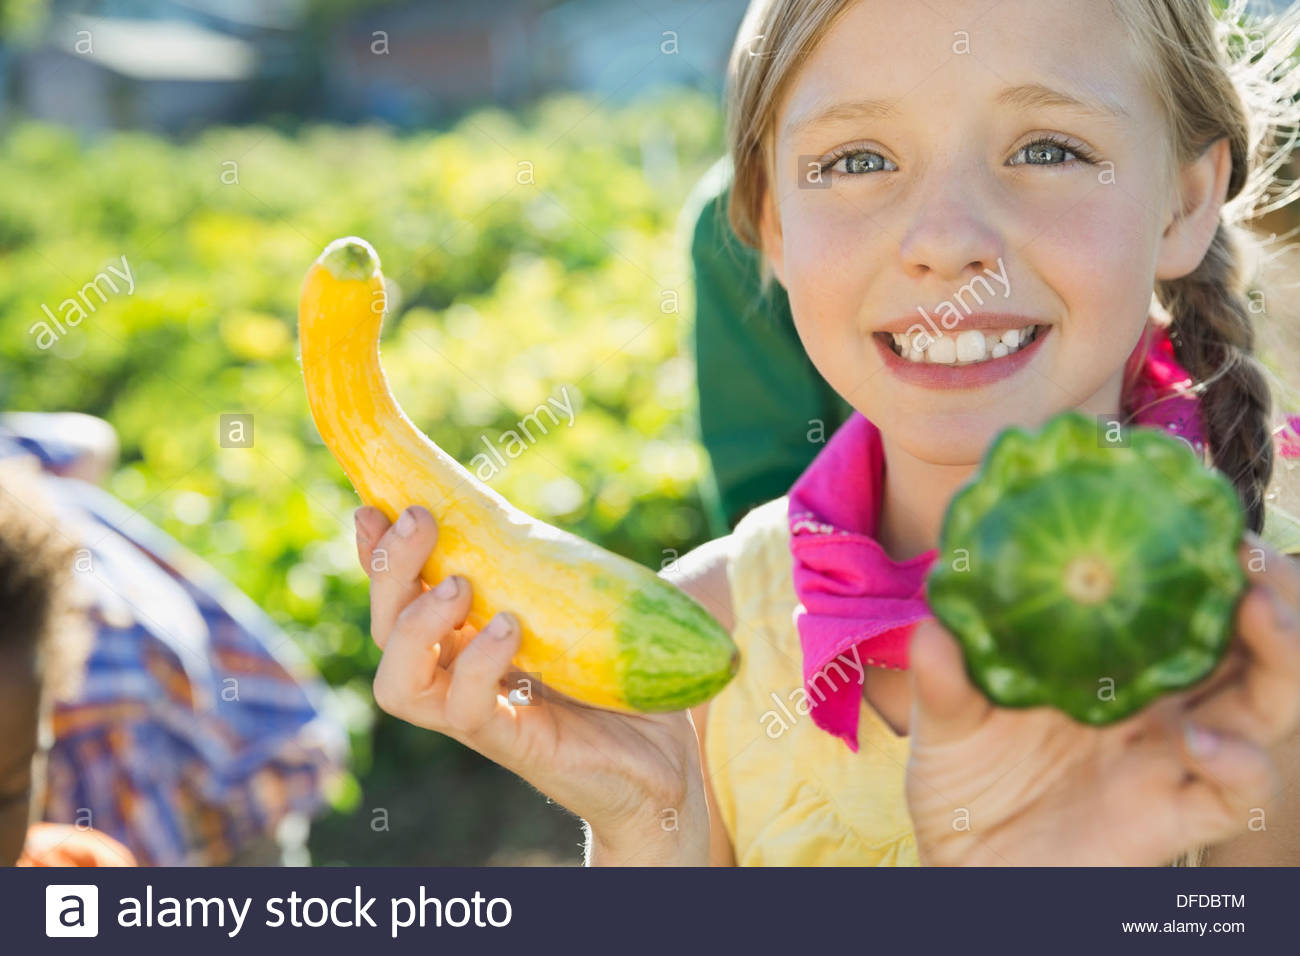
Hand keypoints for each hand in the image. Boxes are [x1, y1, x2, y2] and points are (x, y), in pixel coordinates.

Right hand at [354, 504, 709, 864]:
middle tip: (419, 520)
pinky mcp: (513, 743)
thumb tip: (548, 508)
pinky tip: (509, 628)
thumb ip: (558, 564)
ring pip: (400, 683)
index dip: (377, 556)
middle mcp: (457, 677)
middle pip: (387, 631)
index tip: (374, 508)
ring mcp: (478, 714)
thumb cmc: (624, 674)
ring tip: (457, 586)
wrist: (668, 754)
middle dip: (390, 571)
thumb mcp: (583, 603)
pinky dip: (478, 664)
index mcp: (464, 638)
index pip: (400, 596)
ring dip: (417, 626)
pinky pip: (467, 710)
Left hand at [905, 532, 1299, 865]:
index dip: (1203, 558)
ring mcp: (1177, 760)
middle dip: (1271, 591)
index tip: (1198, 507)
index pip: (1180, 601)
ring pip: (1268, 706)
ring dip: (1281, 657)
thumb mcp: (944, 719)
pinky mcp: (1178, 817)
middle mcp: (1162, 705)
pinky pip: (1238, 794)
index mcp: (1116, 665)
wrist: (966, 870)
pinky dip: (1239, 766)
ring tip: (1258, 613)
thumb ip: (946, 669)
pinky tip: (1203, 742)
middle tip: (1251, 551)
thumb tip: (938, 602)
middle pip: (1247, 642)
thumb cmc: (966, 786)